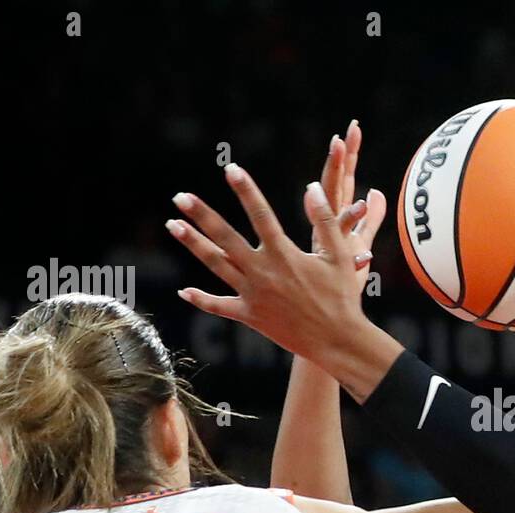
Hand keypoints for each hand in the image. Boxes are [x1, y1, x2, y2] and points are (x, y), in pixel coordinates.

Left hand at [167, 159, 374, 362]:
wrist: (337, 341)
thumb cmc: (342, 297)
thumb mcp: (340, 255)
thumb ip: (325, 220)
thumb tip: (312, 187)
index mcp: (285, 255)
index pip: (261, 215)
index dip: (246, 190)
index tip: (231, 169)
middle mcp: (263, 273)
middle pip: (226, 238)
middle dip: (202, 216)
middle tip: (180, 197)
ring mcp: (253, 296)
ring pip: (216, 265)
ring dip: (193, 244)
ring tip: (173, 224)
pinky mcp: (251, 317)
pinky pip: (220, 307)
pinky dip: (201, 300)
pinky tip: (184, 291)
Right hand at [317, 120, 387, 292]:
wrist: (325, 311)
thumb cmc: (338, 279)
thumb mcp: (357, 243)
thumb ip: (369, 220)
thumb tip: (377, 193)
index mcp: (334, 218)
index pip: (342, 180)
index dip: (347, 157)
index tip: (352, 130)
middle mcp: (330, 228)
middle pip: (335, 189)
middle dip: (338, 165)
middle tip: (339, 140)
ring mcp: (333, 246)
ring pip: (338, 220)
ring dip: (348, 209)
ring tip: (357, 194)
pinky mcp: (338, 268)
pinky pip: (347, 257)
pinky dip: (358, 256)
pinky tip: (366, 256)